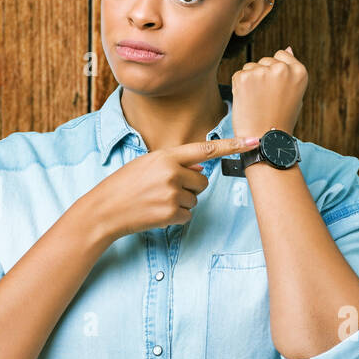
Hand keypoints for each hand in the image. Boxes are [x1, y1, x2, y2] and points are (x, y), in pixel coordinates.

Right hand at [87, 135, 260, 240]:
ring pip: (195, 198)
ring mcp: (172, 194)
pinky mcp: (172, 213)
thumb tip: (202, 170)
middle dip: (191, 186)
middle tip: (166, 189)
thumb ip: (176, 164)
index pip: (205, 149)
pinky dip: (177, 216)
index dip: (232, 145)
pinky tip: (157, 213)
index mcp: (166, 156)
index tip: (254, 141)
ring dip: (182, 201)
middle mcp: (172, 172)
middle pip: (204, 180)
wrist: (104, 210)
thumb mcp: (147, 165)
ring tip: (157, 201)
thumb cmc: (125, 185)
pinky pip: (188, 215)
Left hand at [231, 46, 306, 137]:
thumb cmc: (281, 119)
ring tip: (258, 102)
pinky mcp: (243, 77)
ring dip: (251, 81)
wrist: (265, 140)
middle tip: (267, 100)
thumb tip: (288, 48)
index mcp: (299, 72)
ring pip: (251, 66)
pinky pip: (239, 74)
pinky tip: (248, 102)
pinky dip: (240, 86)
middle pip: (266, 60)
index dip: (277, 73)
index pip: (282, 55)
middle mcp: (282, 69)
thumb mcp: (296, 94)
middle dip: (264, 76)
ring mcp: (262, 72)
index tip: (277, 90)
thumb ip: (291, 71)